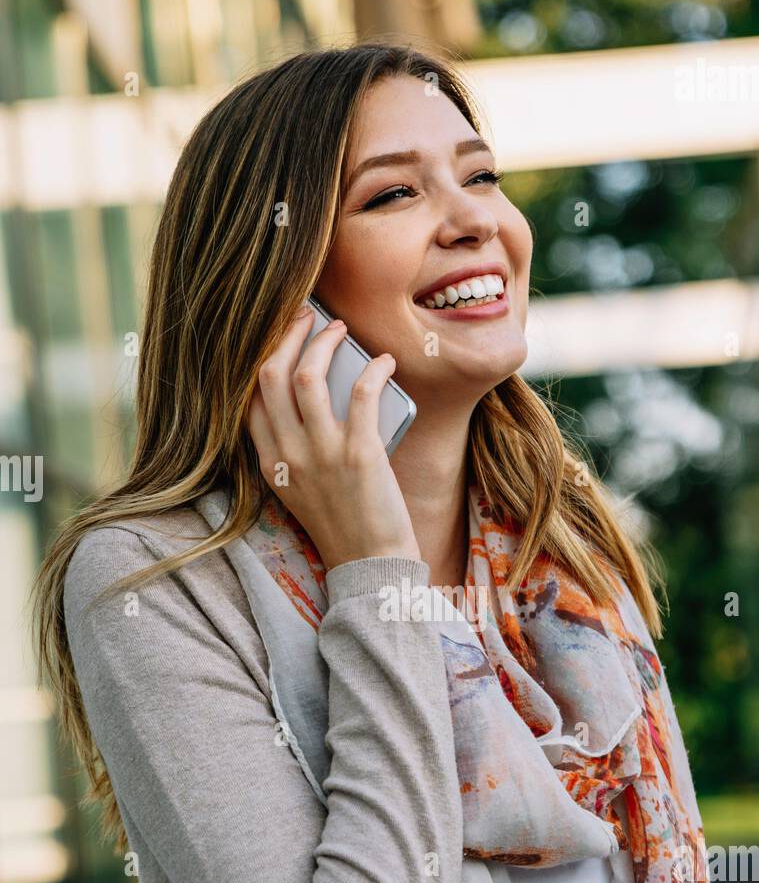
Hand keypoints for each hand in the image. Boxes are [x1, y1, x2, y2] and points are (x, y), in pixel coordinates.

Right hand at [246, 308, 421, 569]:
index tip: (282, 338)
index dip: (265, 358)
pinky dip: (373, 369)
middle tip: (310, 318)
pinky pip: (360, 394)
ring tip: (341, 330)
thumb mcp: (302, 490)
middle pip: (270, 376)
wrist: (371, 565)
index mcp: (270, 464)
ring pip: (307, 377)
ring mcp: (322, 455)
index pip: (249, 399)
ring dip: (324, 343)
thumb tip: (316, 392)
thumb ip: (297, 449)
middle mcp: (288, 456)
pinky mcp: (360, 455)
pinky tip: (385, 362)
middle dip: (288, 336)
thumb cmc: (345, 525)